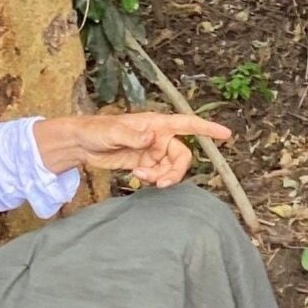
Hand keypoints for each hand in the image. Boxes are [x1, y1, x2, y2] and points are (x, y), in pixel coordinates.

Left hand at [40, 113, 231, 187]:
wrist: (80, 144)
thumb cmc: (95, 130)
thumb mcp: (112, 131)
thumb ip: (133, 135)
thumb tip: (152, 137)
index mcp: (156, 124)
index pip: (188, 125)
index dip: (207, 129)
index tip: (226, 135)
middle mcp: (159, 137)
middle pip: (182, 156)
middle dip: (175, 172)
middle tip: (161, 183)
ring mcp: (152, 151)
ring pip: (171, 168)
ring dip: (161, 176)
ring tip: (141, 176)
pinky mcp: (145, 163)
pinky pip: (158, 174)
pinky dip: (151, 178)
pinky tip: (136, 175)